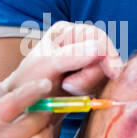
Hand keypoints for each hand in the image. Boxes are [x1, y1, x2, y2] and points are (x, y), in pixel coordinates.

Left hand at [0, 19, 124, 100]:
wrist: (24, 106)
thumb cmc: (29, 81)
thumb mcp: (47, 65)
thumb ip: (72, 55)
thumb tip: (99, 48)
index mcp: (67, 31)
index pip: (98, 37)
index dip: (107, 56)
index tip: (112, 73)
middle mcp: (79, 42)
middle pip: (105, 56)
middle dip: (91, 74)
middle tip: (68, 85)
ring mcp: (86, 61)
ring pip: (105, 73)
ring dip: (89, 85)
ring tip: (67, 89)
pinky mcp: (90, 78)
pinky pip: (102, 84)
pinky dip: (91, 91)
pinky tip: (74, 94)